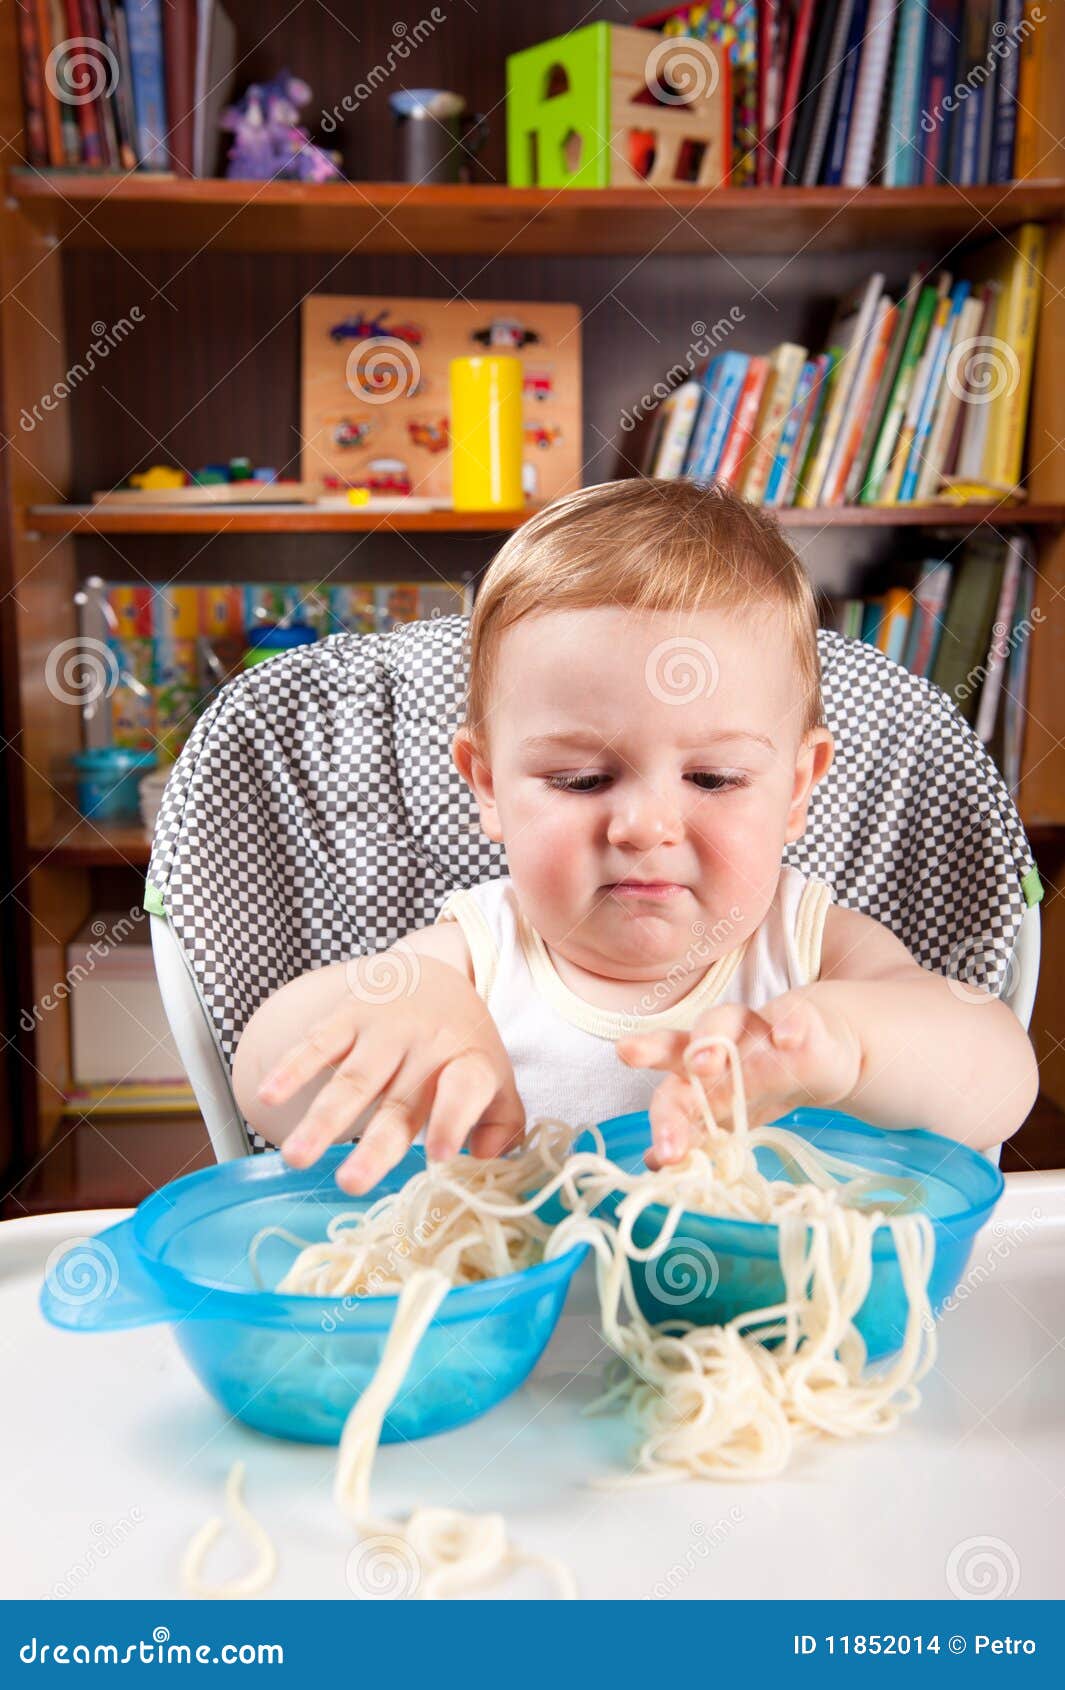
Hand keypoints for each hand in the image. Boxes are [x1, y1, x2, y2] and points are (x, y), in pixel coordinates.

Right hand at [256, 956, 524, 1193]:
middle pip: (399, 1102)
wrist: (437, 970)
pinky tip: (268, 1095)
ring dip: (322, 1119)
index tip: (442, 1156)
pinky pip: (318, 1043)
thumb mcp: (496, 1077)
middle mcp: (427, 1047)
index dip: (455, 1121)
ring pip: (352, 1080)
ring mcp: (385, 1031)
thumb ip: (503, 1123)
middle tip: (351, 1184)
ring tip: (297, 1158)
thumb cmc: (462, 1044)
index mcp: (469, 1064)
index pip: (467, 1090)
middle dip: (375, 1145)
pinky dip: (293, 1068)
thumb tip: (483, 1163)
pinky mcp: (349, 1016)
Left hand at [615, 992, 862, 1167]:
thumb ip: (693, 1132)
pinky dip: (790, 1027)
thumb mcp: (732, 1112)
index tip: (660, 1157)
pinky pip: (795, 1018)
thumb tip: (652, 1164)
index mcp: (698, 1075)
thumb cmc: (763, 1083)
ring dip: (712, 1039)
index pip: (672, 1093)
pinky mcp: (801, 1019)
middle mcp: (719, 1043)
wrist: (822, 1049)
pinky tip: (787, 1038)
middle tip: (630, 1053)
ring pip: (727, 1019)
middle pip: (681, 1043)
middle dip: (654, 1049)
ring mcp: (758, 1027)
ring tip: (705, 1062)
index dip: (664, 1123)